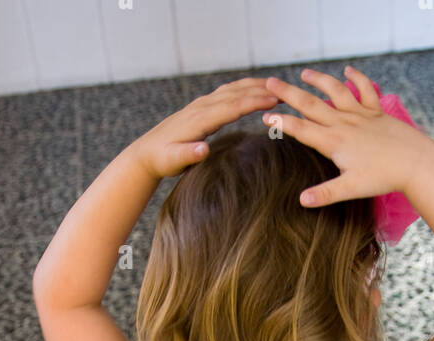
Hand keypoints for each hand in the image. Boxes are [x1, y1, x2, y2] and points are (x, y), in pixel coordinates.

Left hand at [134, 78, 278, 178]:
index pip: (232, 106)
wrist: (147, 153)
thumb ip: (188, 155)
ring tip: (277, 88)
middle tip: (286, 91)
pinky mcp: (203, 107)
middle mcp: (202, 107)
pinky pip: (228, 94)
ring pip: (233, 90)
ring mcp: (202, 105)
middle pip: (237, 93)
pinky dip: (244, 89)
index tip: (275, 100)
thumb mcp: (173, 161)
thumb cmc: (162, 160)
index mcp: (200, 119)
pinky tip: (255, 91)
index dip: (254, 102)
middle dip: (261, 91)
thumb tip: (204, 149)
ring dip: (255, 86)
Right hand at [262, 65, 425, 205]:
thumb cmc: (383, 177)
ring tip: (304, 74)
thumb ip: (325, 194)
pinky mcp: (376, 111)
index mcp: (334, 141)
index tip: (264, 117)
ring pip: (334, 90)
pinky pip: (364, 89)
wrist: (414, 161)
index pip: (301, 130)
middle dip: (288, 93)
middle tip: (269, 82)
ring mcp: (360, 114)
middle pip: (310, 103)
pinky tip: (348, 70)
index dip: (281, 123)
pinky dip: (356, 77)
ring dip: (318, 80)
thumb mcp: (351, 189)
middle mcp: (343, 122)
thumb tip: (302, 200)